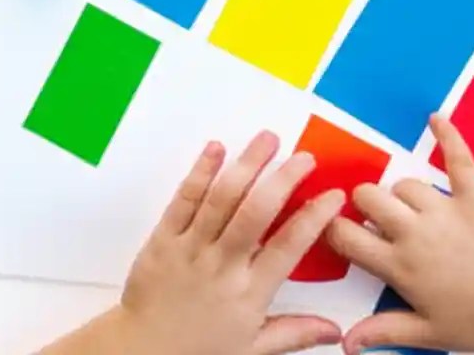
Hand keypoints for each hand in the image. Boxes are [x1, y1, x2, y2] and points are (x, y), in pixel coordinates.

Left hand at [118, 131, 346, 354]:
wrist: (139, 351)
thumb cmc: (195, 350)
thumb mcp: (251, 349)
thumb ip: (293, 333)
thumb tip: (334, 331)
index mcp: (248, 293)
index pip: (288, 247)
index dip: (314, 217)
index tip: (333, 195)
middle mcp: (221, 267)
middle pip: (256, 213)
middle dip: (284, 179)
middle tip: (305, 158)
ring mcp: (190, 250)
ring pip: (221, 199)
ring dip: (247, 164)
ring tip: (268, 139)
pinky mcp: (162, 240)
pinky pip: (183, 201)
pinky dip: (200, 172)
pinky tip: (216, 149)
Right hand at [328, 114, 473, 353]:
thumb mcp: (427, 332)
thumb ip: (383, 330)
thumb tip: (346, 342)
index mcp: (401, 266)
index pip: (348, 237)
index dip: (335, 231)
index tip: (337, 231)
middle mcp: (417, 233)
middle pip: (370, 198)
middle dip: (364, 203)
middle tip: (373, 216)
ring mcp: (446, 211)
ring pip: (406, 185)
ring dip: (401, 193)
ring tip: (407, 206)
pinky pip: (459, 160)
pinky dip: (449, 138)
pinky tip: (437, 120)